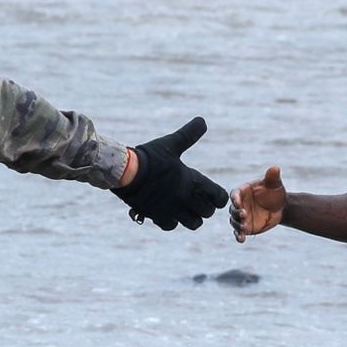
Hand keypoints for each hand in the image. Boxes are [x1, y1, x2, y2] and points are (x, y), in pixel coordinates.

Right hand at [114, 117, 228, 230]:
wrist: (126, 172)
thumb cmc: (150, 157)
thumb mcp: (171, 144)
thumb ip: (189, 134)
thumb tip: (202, 120)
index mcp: (193, 182)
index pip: (219, 198)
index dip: (218, 196)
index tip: (211, 192)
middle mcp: (185, 199)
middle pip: (207, 213)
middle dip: (205, 207)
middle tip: (197, 198)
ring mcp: (172, 209)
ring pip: (193, 223)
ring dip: (191, 217)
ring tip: (185, 208)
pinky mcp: (157, 216)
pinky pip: (171, 225)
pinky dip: (172, 221)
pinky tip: (167, 211)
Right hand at [229, 166, 286, 242]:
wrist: (281, 208)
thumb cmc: (275, 192)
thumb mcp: (275, 184)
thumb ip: (272, 177)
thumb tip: (275, 168)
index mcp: (243, 192)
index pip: (234, 194)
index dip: (235, 198)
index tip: (238, 202)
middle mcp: (239, 204)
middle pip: (233, 209)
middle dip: (236, 213)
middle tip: (244, 215)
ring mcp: (241, 217)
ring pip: (234, 221)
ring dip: (237, 225)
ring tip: (244, 227)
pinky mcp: (245, 227)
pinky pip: (239, 232)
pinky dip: (238, 236)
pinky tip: (241, 239)